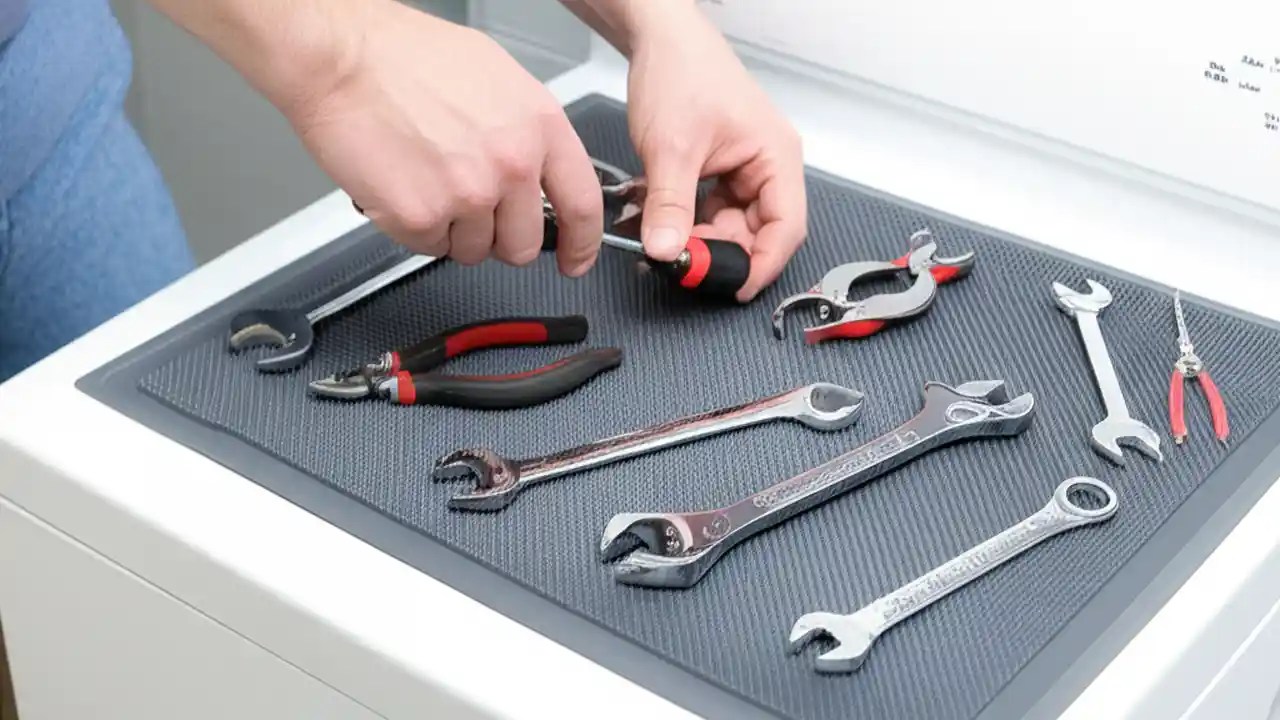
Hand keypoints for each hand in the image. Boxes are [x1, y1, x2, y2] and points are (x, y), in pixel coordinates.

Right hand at [277, 3, 603, 274]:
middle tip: (467, 206)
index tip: (575, 259)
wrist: (340, 56)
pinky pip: (429, 247)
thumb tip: (538, 174)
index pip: (582, 205)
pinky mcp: (423, 217)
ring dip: (451, 229)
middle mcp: (512, 164)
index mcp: (539, 127)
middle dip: (498, 237)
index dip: (582, 243)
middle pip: (523, 244)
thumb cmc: (404, 56)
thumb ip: (527, 133)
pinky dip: (413, 227)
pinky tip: (402, 185)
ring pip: (474, 250)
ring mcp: (469, 195)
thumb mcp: (497, 79)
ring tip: (425, 179)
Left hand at [625, 4, 806, 301]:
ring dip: (697, 239)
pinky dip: (686, 222)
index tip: (729, 288)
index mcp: (777, 159)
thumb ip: (670, 206)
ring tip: (663, 240)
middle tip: (680, 263)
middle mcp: (768, 167)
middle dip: (718, 253)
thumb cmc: (682, 72)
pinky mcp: (720, 170)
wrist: (660, 38)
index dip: (760, 266)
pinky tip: (660, 222)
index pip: (785, 230)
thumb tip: (666, 253)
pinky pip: (710, 211)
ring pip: (729, 226)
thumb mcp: (672, 148)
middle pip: (756, 234)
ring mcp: (744, 170)